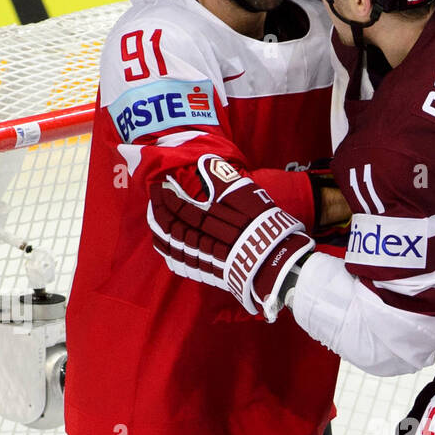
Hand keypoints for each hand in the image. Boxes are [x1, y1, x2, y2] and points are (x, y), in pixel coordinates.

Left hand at [148, 153, 314, 318]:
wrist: (279, 260)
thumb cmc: (265, 225)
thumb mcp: (248, 195)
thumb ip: (225, 178)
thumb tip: (205, 162)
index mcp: (218, 220)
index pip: (185, 209)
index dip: (169, 198)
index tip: (161, 186)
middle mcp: (210, 240)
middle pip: (177, 228)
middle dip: (161, 212)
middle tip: (154, 197)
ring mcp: (209, 259)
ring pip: (177, 246)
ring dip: (162, 231)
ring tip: (155, 218)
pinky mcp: (212, 271)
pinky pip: (185, 264)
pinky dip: (171, 253)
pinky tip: (165, 245)